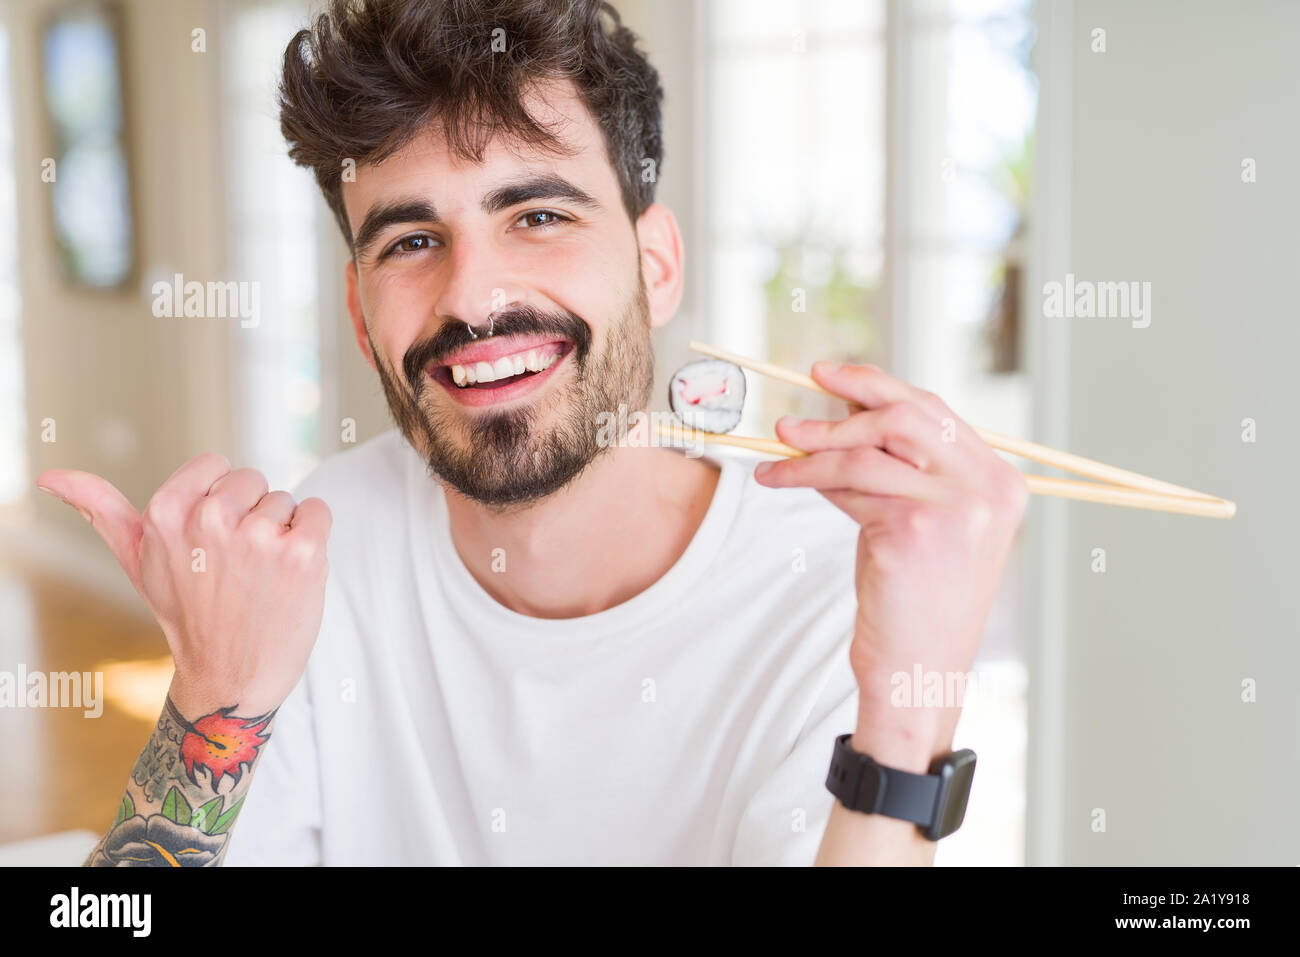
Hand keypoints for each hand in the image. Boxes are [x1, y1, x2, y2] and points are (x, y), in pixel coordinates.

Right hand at [37, 454, 330, 716]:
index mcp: (167, 513)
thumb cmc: (188, 614)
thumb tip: (49, 474)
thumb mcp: (138, 562)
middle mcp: (211, 520)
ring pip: (286, 500)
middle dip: (251, 516)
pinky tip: (291, 574)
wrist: (232, 678)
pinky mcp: (303, 553)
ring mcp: (259, 537)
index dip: (221, 500)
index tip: (210, 542)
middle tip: (236, 568)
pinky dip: (314, 537)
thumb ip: (101, 510)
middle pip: (254, 481)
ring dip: (282, 533)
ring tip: (260, 578)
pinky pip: (319, 510)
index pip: (217, 464)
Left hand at [754, 362, 1026, 766]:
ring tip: (775, 454)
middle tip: (796, 409)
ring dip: (811, 449)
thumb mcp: (920, 523)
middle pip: (906, 416)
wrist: (917, 671)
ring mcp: (955, 508)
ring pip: (867, 453)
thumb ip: (901, 469)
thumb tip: (842, 410)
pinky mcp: (913, 530)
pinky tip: (778, 480)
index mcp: (1000, 481)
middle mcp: (987, 488)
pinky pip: (847, 486)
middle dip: (846, 406)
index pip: (935, 411)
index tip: (831, 376)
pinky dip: (805, 477)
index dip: (879, 386)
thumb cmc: (914, 600)